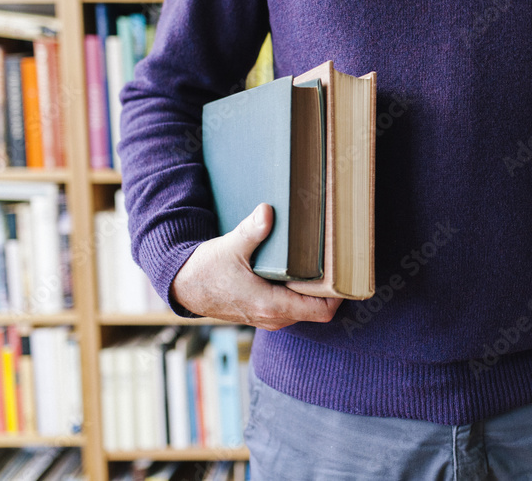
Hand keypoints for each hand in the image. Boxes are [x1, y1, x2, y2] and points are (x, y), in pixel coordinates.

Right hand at [170, 203, 341, 329]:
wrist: (184, 287)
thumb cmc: (207, 270)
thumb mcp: (231, 246)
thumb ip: (252, 231)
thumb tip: (267, 212)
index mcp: (271, 305)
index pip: (321, 311)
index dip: (339, 295)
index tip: (346, 274)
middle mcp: (273, 318)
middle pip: (317, 310)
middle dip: (329, 290)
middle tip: (337, 263)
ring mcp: (269, 319)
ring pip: (304, 310)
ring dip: (313, 292)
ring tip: (321, 266)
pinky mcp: (263, 314)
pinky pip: (292, 308)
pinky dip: (300, 294)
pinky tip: (300, 273)